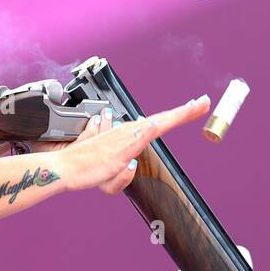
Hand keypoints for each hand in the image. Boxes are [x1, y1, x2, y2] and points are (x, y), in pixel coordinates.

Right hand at [51, 95, 210, 195]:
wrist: (64, 168)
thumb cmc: (82, 162)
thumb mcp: (102, 158)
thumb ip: (110, 150)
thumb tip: (114, 139)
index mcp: (127, 132)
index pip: (157, 121)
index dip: (177, 114)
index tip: (196, 105)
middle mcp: (128, 132)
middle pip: (162, 120)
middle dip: (185, 112)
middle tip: (204, 102)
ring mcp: (123, 141)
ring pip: (154, 127)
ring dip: (173, 118)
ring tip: (193, 107)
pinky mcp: (117, 153)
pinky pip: (135, 142)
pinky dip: (145, 134)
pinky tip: (154, 126)